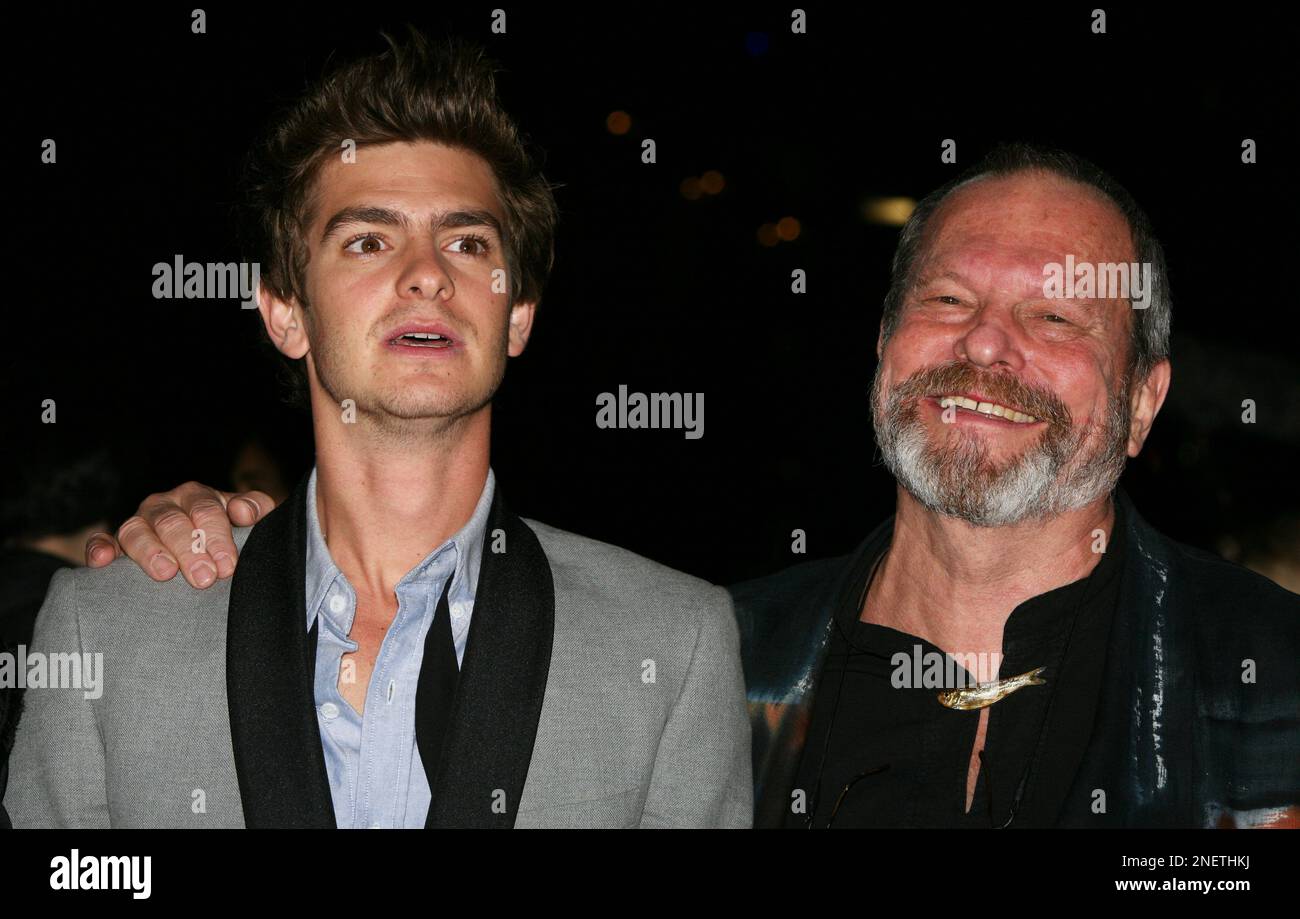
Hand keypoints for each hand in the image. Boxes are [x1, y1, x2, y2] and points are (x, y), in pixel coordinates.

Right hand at [85, 482, 277, 587]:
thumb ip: (255, 508)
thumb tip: (244, 511)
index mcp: (196, 496)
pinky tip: (102, 562)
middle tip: (204, 578)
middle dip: (190, 549)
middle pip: (172, 522)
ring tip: (165, 573)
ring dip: (150, 552)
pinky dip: (99, 549)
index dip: (217, 536)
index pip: (206, 510)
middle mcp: (164, 505)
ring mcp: (138, 523)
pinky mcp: (114, 544)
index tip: (228, 566)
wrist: (201, 544)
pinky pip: (101, 542)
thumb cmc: (225, 531)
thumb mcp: (245, 516)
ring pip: (135, 531)